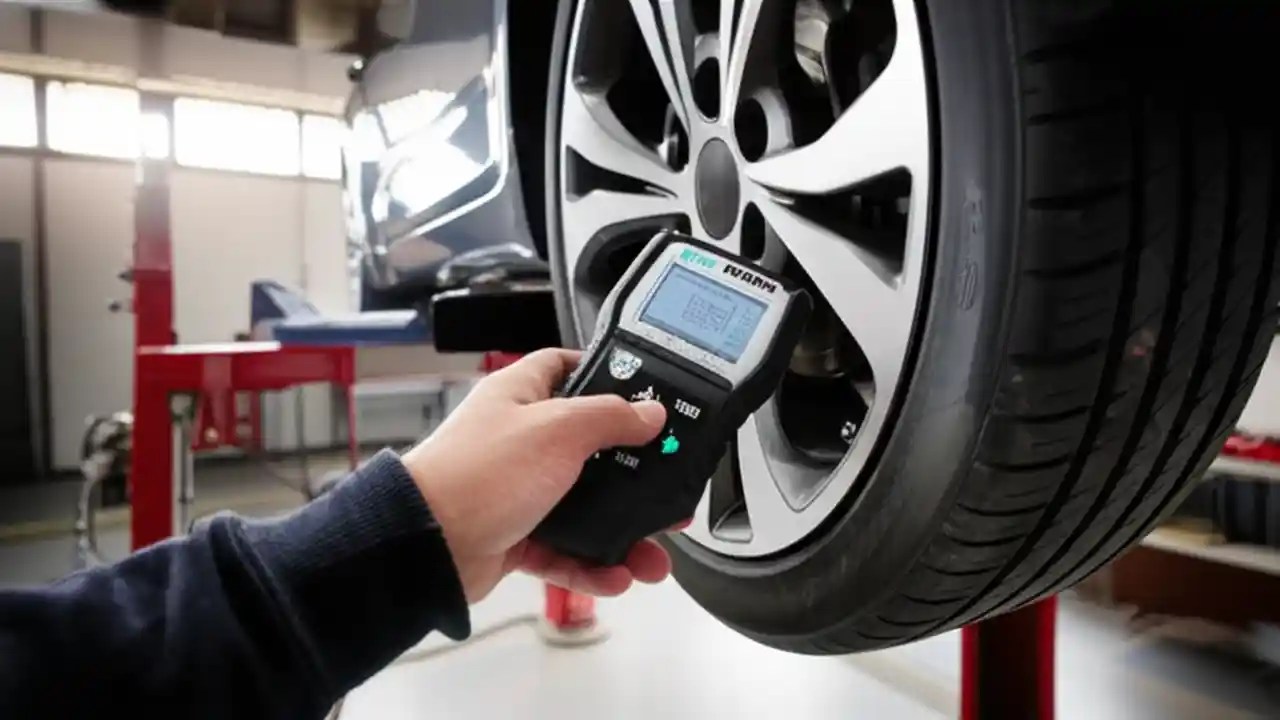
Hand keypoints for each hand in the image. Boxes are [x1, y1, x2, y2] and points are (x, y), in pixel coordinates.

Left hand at [401, 348, 672, 602]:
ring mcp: (516, 490)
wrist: (424, 545)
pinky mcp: (514, 535)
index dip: (600, 371)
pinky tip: (617, 575)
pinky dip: (592, 566)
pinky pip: (564, 552)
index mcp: (519, 396)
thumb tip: (648, 411)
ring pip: (583, 508)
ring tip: (654, 553)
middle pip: (588, 447)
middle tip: (665, 484)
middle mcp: (518, 440)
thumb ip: (609, 416)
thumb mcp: (556, 430)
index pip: (563, 367)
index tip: (639, 386)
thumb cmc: (473, 475)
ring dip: (622, 532)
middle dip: (631, 472)